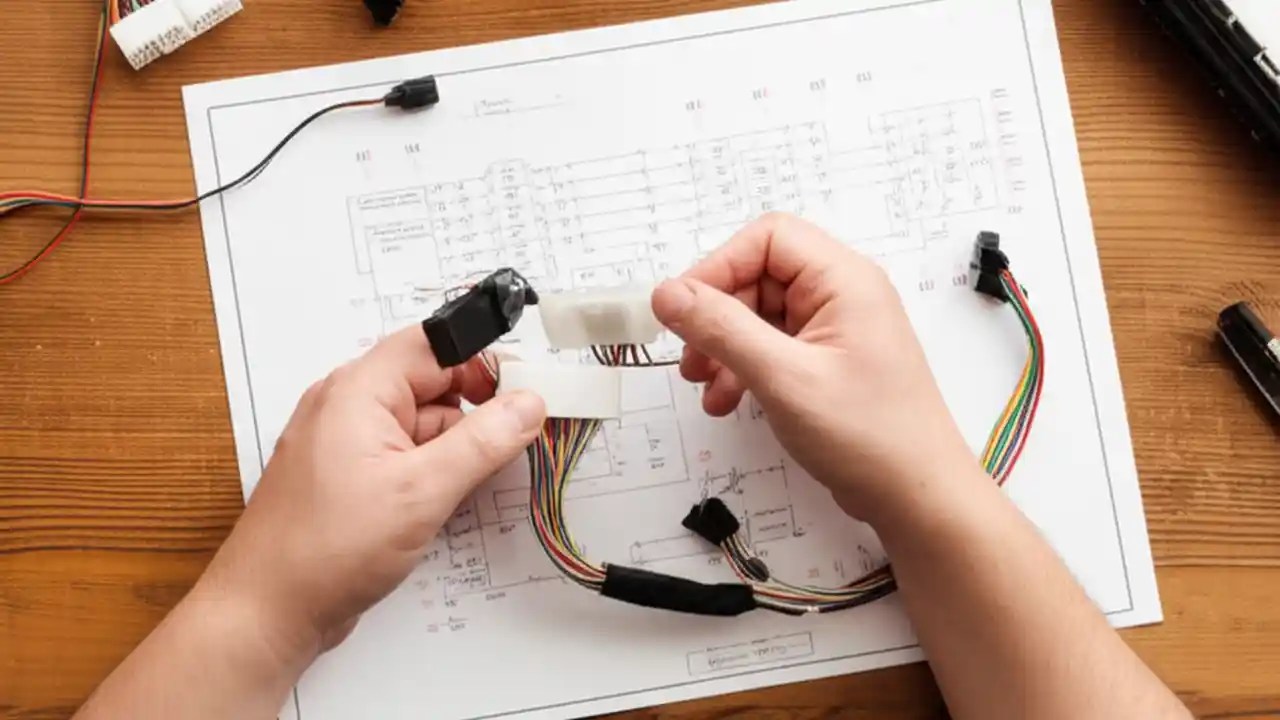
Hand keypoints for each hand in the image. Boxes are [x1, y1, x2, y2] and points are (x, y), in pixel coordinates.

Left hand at [197, 326, 545, 661]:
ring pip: (423, 426)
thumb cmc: (321, 551)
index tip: (518, 395)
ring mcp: (347, 443)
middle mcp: (348, 407)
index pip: (435, 345)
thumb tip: (526, 404)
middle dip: (471, 417)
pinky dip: (430, 476)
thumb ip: (483, 442)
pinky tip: (435, 509)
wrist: (268, 612)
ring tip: (453, 494)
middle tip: (497, 451)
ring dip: (451, 453)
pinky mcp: (351, 477)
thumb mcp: (421, 491)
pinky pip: (405, 457)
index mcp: (358, 390)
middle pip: (433, 385)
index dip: (481, 364)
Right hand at [651, 213, 979, 524]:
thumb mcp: (782, 377)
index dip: (718, 266)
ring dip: (725, 347)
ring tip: (707, 388)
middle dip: (717, 316)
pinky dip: (744, 368)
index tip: (683, 308)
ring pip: (760, 314)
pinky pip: (774, 346)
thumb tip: (668, 294)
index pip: (768, 239)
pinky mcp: (829, 361)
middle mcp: (843, 294)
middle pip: (759, 275)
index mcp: (844, 280)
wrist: (916, 497)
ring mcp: (837, 329)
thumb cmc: (869, 436)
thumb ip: (721, 329)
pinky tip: (730, 400)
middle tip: (692, 359)